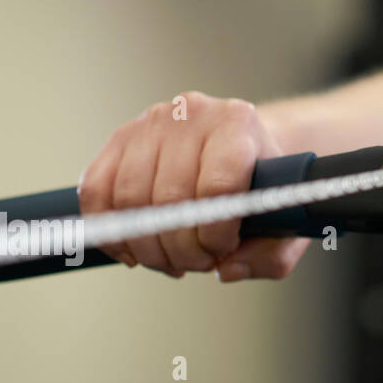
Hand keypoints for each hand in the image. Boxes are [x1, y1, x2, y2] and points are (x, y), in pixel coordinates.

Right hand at [77, 92, 309, 280]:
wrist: (243, 146)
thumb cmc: (264, 185)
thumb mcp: (285, 219)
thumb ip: (270, 254)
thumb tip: (226, 270)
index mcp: (238, 122)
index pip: (217, 185)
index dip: (216, 232)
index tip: (223, 251)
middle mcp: (191, 112)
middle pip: (170, 198)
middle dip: (182, 248)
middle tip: (198, 263)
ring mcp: (150, 122)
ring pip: (130, 201)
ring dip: (148, 247)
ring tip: (172, 259)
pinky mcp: (118, 138)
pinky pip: (96, 192)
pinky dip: (111, 232)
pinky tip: (135, 251)